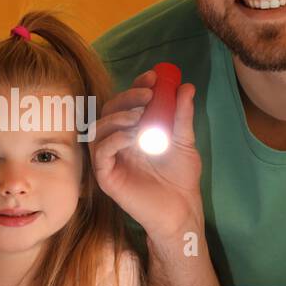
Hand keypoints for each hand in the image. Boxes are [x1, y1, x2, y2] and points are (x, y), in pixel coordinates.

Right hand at [90, 68, 203, 240]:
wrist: (182, 209)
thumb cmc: (181, 178)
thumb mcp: (185, 141)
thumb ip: (182, 116)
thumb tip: (186, 86)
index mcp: (133, 131)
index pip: (127, 103)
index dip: (136, 86)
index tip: (153, 76)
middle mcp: (118, 143)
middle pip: (109, 111)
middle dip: (127, 98)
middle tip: (147, 95)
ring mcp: (110, 159)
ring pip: (99, 129)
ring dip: (119, 117)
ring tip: (142, 116)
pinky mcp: (106, 176)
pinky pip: (101, 152)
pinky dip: (114, 139)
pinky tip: (132, 137)